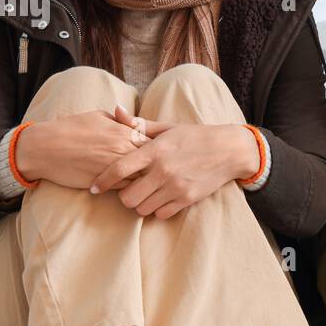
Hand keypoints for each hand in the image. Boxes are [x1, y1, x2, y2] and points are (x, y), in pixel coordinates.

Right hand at [14, 104, 150, 190]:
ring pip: (142, 177)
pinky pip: (127, 188)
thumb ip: (121, 121)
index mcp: (123, 132)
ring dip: (145, 179)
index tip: (158, 152)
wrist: (45, 148)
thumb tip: (136, 123)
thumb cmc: (70, 128)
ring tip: (147, 180)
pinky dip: (130, 188)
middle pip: (153, 162)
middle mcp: (122, 150)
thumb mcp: (98, 116)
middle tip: (158, 168)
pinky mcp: (105, 183)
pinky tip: (129, 186)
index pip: (153, 142)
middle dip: (156, 165)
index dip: (157, 148)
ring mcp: (115, 168)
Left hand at [88, 121, 260, 218]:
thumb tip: (115, 110)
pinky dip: (158, 209)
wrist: (229, 150)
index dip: (103, 181)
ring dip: (141, 204)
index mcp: (155, 150)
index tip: (95, 187)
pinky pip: (161, 214)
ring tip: (146, 195)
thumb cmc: (195, 137)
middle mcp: (163, 170)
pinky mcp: (187, 199)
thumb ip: (140, 124)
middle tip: (129, 190)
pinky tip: (161, 199)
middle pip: (128, 197)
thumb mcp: (168, 128)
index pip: (119, 169)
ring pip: (143, 208)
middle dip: (125, 196)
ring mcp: (176, 187)